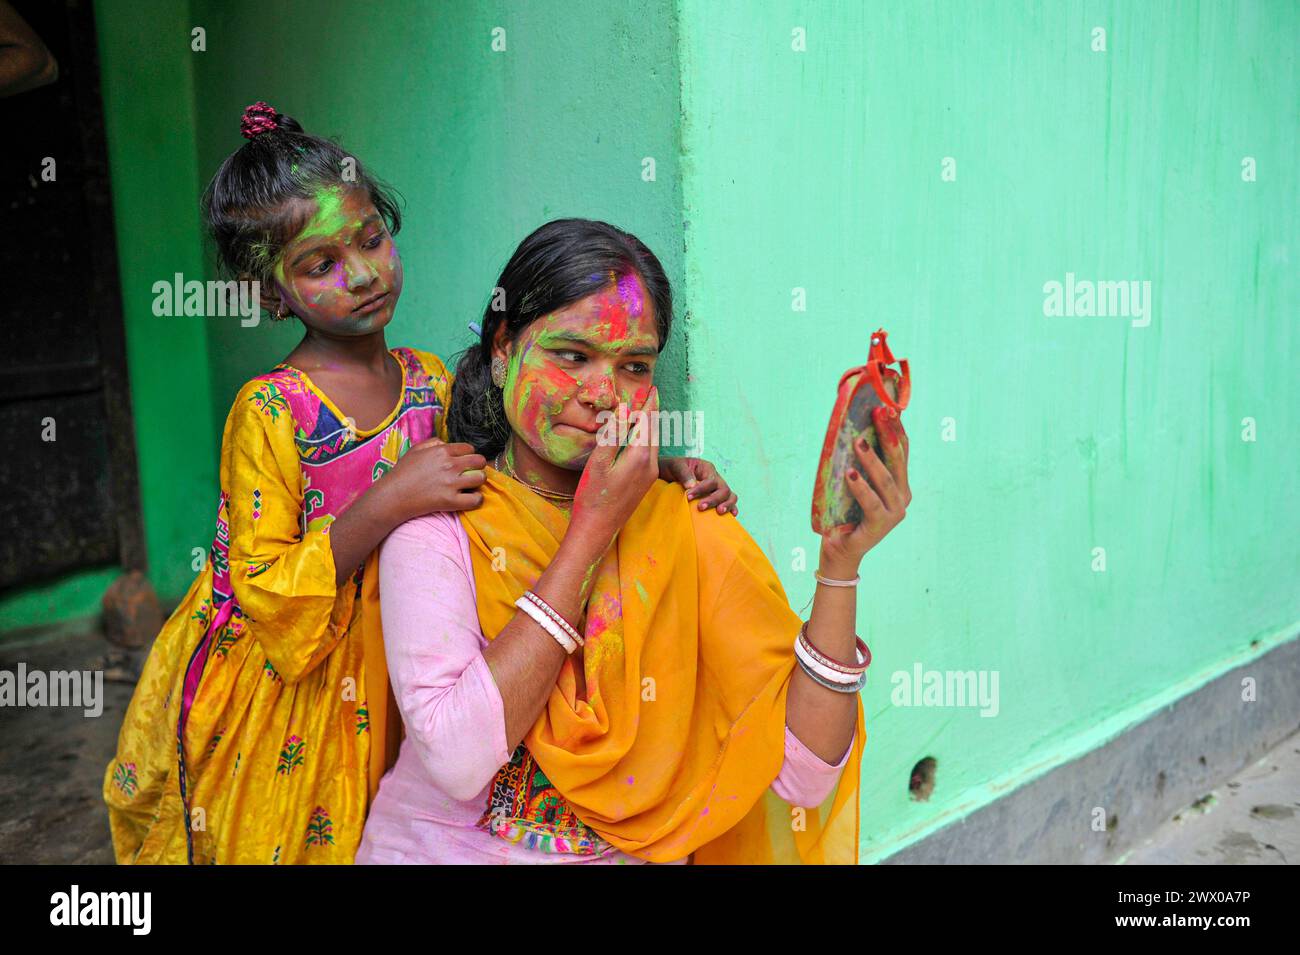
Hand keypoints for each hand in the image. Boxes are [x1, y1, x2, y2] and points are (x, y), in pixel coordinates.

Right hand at [380, 438, 486, 521]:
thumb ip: (433, 443)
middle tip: (471, 473)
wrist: (392, 496)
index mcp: (442, 451)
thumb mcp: (415, 450)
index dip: (469, 456)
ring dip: (478, 482)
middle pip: (479, 461)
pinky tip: (468, 498)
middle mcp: (449, 465)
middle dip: (477, 466)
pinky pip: (476, 499)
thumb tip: (447, 444)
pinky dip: (475, 499)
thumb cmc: (402, 473)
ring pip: (481, 478)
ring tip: (470, 486)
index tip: (464, 463)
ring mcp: (451, 483)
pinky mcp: (450, 501)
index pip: (469, 449)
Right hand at [569, 386, 659, 543]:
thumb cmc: (593, 496)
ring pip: (653, 443)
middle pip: (654, 431)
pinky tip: (640, 437)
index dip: (649, 404)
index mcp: (640, 456)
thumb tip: (624, 411)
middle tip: (652, 393)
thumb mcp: (599, 461)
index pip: (647, 422)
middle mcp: (650, 465)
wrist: (598, 529)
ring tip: (647, 410)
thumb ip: (613, 435)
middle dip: (653, 411)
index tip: (652, 388)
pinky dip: (646, 439)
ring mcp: (649, 476)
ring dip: (650, 425)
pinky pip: (649, 454)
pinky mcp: (645, 483)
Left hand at [660, 456, 738, 515]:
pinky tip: (732, 515)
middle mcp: (715, 478)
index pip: (710, 480)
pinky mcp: (717, 498)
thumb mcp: (675, 466)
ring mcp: (718, 488)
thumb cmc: (672, 469)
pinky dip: (732, 508)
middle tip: (700, 507)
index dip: (701, 489)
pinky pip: (729, 502)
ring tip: (719, 512)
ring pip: (730, 495)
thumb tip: (691, 486)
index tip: (688, 496)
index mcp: (707, 468)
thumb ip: (684, 474)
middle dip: (713, 499)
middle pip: (723, 489)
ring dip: (726, 504)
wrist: (668, 473)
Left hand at [818, 406, 909, 575]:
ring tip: (858, 442)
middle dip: (888, 434)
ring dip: (872, 460)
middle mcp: (903, 496)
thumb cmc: (844, 512)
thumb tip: (852, 428)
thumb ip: (858, 461)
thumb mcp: (854, 482)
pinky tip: (850, 474)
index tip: (886, 407)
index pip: (901, 450)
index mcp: (899, 483)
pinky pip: (872, 502)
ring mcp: (895, 512)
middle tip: (878, 413)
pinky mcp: (881, 525)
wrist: (840, 549)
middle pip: (898, 459)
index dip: (895, 428)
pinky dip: (861, 487)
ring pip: (886, 480)